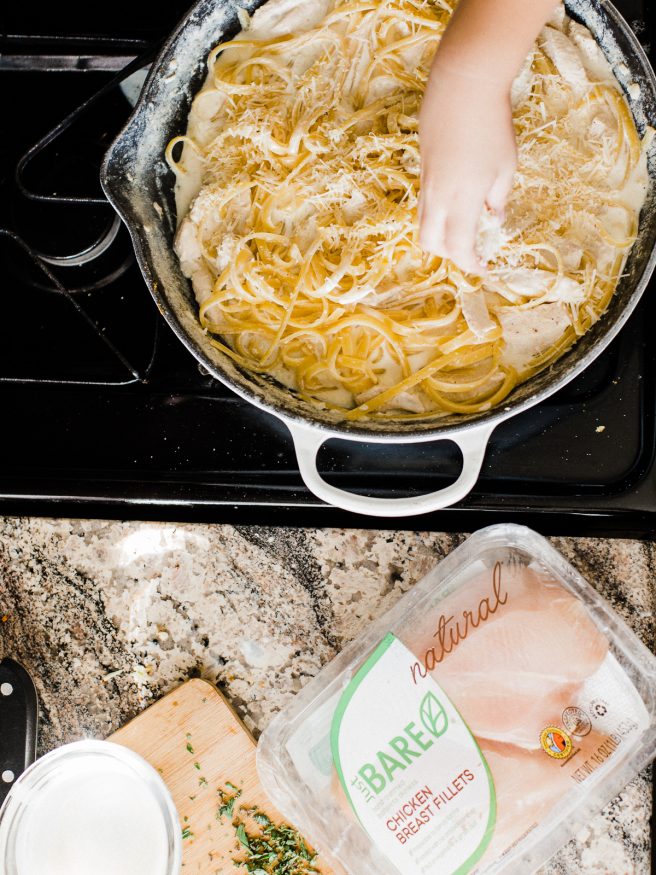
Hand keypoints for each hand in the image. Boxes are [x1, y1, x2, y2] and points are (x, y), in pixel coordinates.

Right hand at [418, 62, 516, 273]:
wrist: (463, 86)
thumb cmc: (492, 126)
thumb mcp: (506, 166)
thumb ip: (498, 198)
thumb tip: (494, 219)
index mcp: (461, 201)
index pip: (459, 247)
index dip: (471, 263)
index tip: (484, 268)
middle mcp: (438, 197)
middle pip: (431, 243)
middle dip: (449, 254)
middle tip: (471, 251)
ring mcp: (426, 182)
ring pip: (423, 223)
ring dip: (440, 235)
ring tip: (462, 229)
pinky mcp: (423, 168)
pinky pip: (424, 202)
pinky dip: (437, 214)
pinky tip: (456, 202)